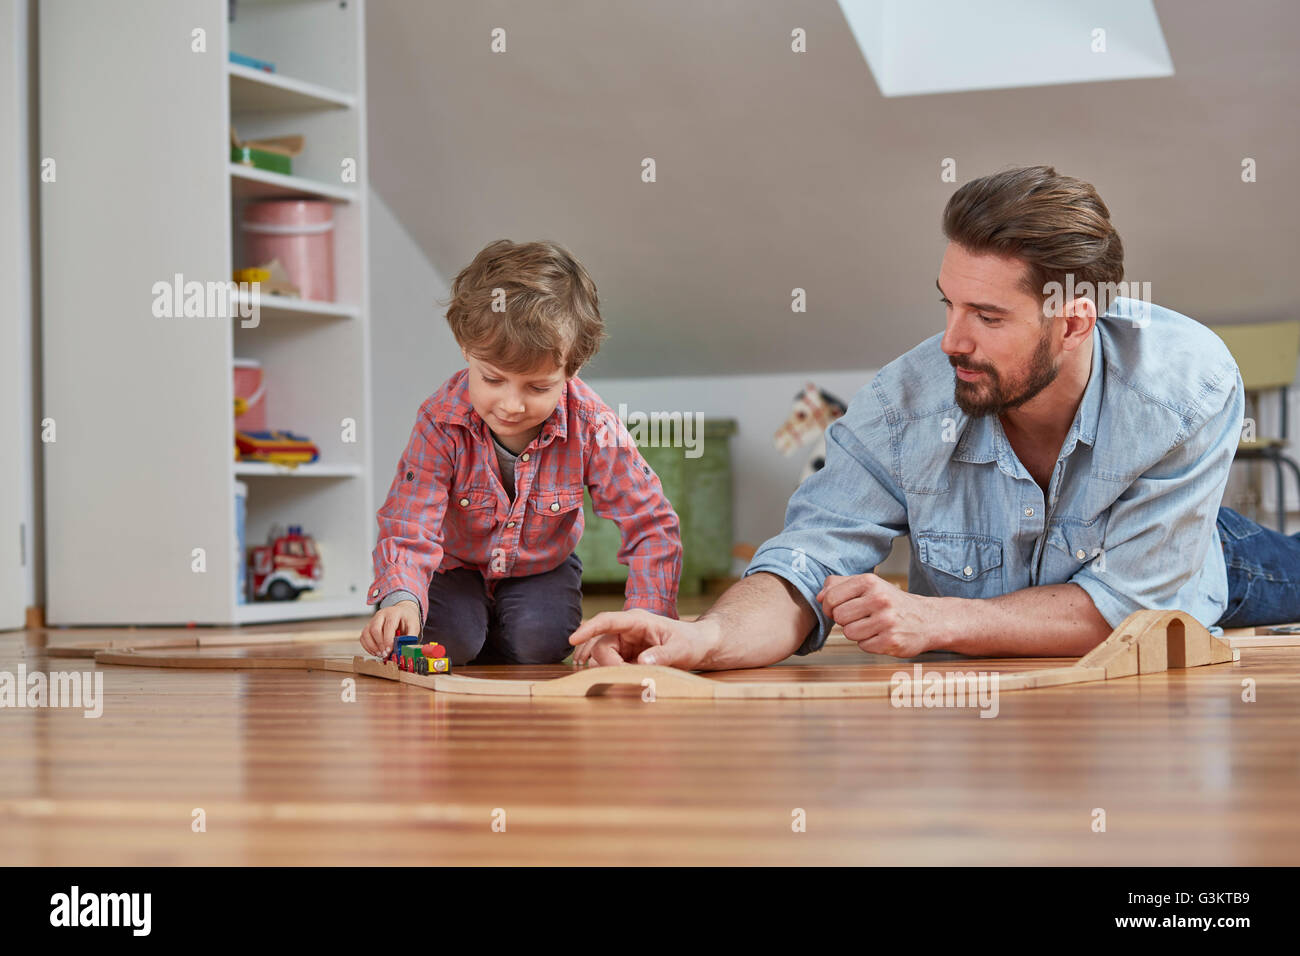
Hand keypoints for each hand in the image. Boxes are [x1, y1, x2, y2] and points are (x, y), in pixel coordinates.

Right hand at [360, 600, 420, 657]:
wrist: (401, 612)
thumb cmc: (407, 620)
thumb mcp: (414, 625)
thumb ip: (411, 636)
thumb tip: (407, 649)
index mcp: (393, 613)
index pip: (388, 626)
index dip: (388, 640)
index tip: (389, 651)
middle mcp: (381, 615)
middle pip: (375, 629)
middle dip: (379, 644)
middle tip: (384, 654)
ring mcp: (372, 620)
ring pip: (366, 633)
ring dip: (372, 646)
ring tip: (380, 654)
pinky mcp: (368, 627)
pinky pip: (363, 637)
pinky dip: (367, 647)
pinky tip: (375, 652)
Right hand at [568, 609, 714, 669]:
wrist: (698, 646)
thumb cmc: (691, 643)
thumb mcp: (681, 650)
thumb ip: (662, 655)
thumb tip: (641, 662)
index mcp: (637, 620)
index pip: (607, 620)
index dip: (588, 629)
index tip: (572, 639)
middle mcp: (626, 629)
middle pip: (600, 645)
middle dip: (609, 665)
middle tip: (630, 678)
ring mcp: (623, 641)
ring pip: (601, 656)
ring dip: (607, 670)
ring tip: (625, 680)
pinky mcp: (624, 654)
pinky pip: (608, 663)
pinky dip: (610, 673)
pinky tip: (617, 681)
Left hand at [815, 574, 946, 657]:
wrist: (927, 619)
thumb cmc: (892, 602)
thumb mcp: (868, 585)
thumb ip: (839, 584)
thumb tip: (818, 596)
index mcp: (870, 582)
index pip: (831, 597)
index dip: (828, 606)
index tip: (836, 609)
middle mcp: (879, 599)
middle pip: (838, 616)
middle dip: (844, 620)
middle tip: (859, 617)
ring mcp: (887, 621)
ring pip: (849, 633)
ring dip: (856, 633)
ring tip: (871, 626)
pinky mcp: (891, 641)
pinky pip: (863, 646)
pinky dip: (869, 643)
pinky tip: (881, 635)